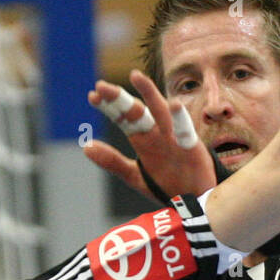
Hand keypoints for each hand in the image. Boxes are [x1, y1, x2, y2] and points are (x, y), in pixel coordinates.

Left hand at [83, 69, 217, 201]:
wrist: (194, 203)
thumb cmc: (167, 185)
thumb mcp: (135, 176)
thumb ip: (112, 161)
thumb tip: (86, 147)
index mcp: (142, 139)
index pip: (122, 117)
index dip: (108, 106)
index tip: (92, 96)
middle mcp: (156, 134)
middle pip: (136, 112)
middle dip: (120, 99)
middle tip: (101, 86)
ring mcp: (173, 138)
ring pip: (159, 111)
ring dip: (149, 94)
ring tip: (136, 76)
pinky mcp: (191, 146)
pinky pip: (185, 131)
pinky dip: (180, 119)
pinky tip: (174, 105)